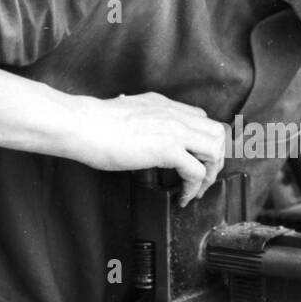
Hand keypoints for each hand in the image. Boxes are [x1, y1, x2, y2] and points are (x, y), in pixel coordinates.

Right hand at [71, 91, 225, 205]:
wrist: (82, 125)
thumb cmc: (94, 123)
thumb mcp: (126, 110)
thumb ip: (139, 116)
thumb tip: (133, 121)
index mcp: (165, 105)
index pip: (203, 118)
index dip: (206, 142)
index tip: (199, 160)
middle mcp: (175, 115)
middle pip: (218, 133)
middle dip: (216, 160)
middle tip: (203, 179)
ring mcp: (174, 130)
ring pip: (215, 150)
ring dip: (209, 174)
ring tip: (196, 190)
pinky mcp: (168, 149)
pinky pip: (196, 171)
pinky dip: (193, 188)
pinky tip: (182, 196)